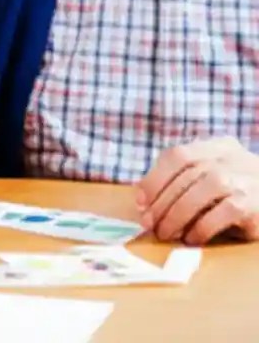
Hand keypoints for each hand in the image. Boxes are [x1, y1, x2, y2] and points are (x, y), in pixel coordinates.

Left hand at [135, 138, 258, 244]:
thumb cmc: (241, 192)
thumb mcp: (215, 176)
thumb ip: (184, 181)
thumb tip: (143, 203)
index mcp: (217, 147)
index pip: (177, 155)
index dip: (154, 179)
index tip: (140, 201)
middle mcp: (232, 158)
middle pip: (187, 175)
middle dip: (162, 202)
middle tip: (149, 224)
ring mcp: (245, 179)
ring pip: (202, 192)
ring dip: (177, 215)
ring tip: (166, 233)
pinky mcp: (255, 204)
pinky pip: (222, 214)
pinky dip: (202, 227)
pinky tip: (192, 238)